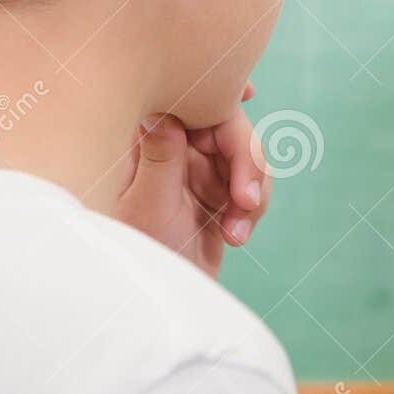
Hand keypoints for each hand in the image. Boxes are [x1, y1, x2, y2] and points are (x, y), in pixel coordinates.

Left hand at [114, 83, 271, 277]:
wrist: (162, 303)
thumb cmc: (141, 254)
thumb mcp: (147, 207)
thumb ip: (160, 158)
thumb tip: (165, 110)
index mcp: (147, 143)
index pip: (184, 101)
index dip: (216, 90)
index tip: (245, 93)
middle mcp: (175, 150)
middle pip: (227, 127)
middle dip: (246, 161)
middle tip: (247, 201)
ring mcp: (199, 172)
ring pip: (246, 156)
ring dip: (252, 190)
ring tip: (237, 231)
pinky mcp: (220, 194)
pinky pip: (253, 185)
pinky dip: (252, 209)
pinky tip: (237, 236)